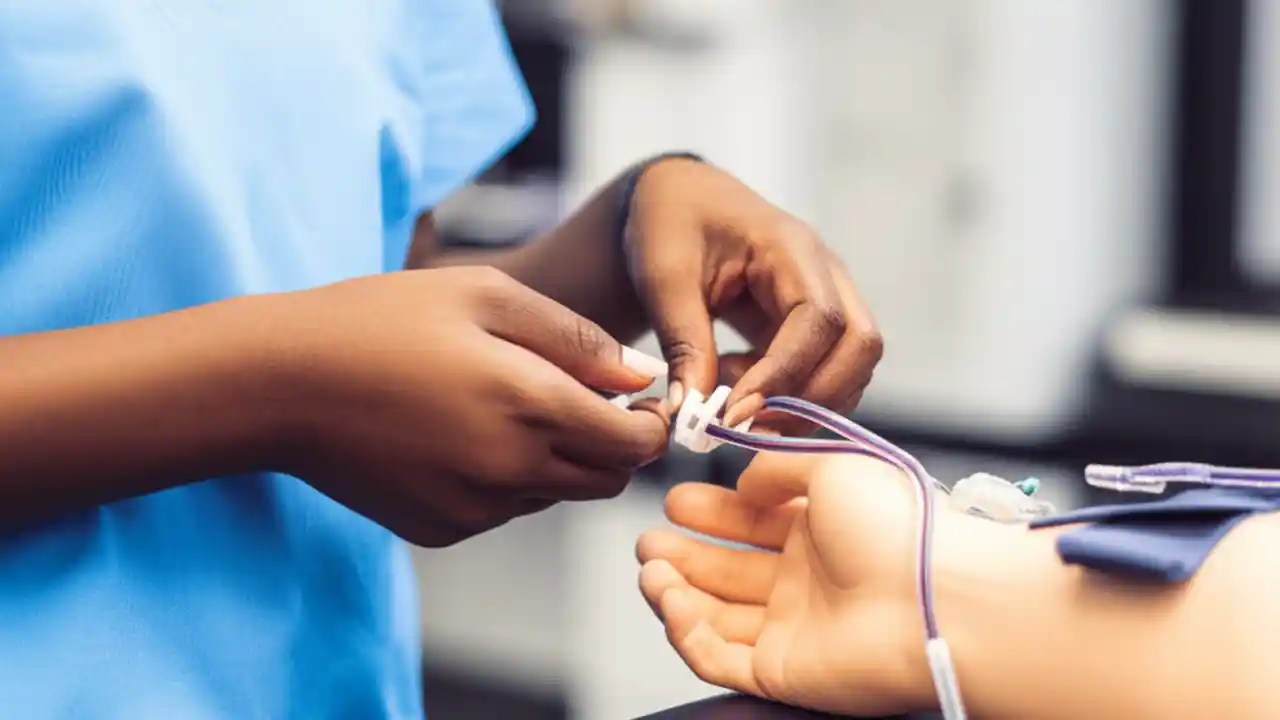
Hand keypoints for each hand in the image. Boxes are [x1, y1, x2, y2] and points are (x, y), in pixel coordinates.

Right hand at [276, 267, 669, 546]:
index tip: (640, 400)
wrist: (279, 384)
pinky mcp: (442, 528)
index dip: (653, 424)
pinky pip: (505, 510)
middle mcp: (511, 470)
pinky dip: (508, 479)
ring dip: (558, 459)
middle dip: (614, 445)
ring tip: (504, 403)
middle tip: (585, 399)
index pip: (637, 444)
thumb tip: (640, 376)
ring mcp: (475, 509)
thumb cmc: (381, 320)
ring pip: (557, 495)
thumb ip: (575, 337)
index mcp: (530, 405)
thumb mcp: (485, 295)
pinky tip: (462, 433)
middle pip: (608, 480)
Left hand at [624, 159, 882, 430]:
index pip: (820, 318)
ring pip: (853, 368)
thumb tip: (692, 411)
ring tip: (733, 398)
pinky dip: (792, 398)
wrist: (680, 202)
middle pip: (860, 346)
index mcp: (792, 248)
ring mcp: (829, 300)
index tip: (738, 412)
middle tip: (747, 425)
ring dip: (803, 403)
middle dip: (813, 398)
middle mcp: (825, 274)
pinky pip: (828, 374)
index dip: (787, 373)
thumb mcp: (664, 278)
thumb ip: (683, 342)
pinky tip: (740, 387)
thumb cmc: (671, 224)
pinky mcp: (816, 328)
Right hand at [636, 453, 980, 715]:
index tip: (676, 501)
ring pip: (715, 618)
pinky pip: (719, 658)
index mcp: (822, 533)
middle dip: (682, 556)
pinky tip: (670, 602)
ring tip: (650, 570)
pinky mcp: (783, 672)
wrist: (939, 600)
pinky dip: (686, 634)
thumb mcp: (834, 464)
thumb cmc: (902, 529)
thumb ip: (778, 465)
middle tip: (649, 541)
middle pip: (726, 573)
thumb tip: (743, 479)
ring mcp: (794, 629)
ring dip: (675, 593)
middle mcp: (807, 583)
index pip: (751, 525)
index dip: (711, 514)